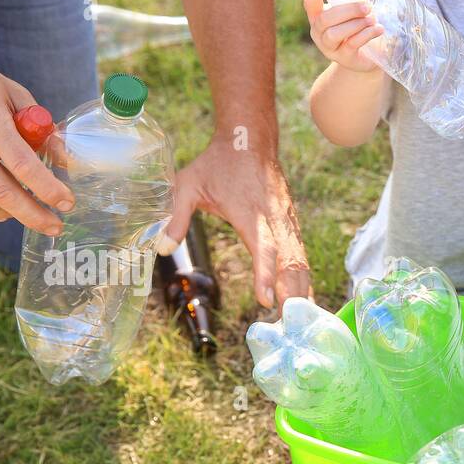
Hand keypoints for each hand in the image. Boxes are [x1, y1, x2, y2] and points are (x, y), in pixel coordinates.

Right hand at [0, 20, 70, 233]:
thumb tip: (64, 159)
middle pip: (5, 195)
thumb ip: (39, 127)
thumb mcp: (10, 91)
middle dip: (35, 217)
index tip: (68, 203)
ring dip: (10, 215)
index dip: (50, 190)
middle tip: (55, 226)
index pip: (25, 167)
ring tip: (28, 213)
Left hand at [162, 143, 311, 309]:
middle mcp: (274, 220)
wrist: (250, 141)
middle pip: (290, 262)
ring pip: (300, 261)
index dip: (265, 275)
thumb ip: (175, 216)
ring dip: (302, 290)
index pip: (263, 248)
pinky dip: (304, 279)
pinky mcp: (292, 225)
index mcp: (250, 213)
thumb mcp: (188, 184)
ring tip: (302, 320)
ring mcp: (287, 223)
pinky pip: (301, 256)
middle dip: (292, 293)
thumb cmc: (217, 163)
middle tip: (290, 323)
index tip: (266, 300)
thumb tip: (160, 248)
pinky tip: (304, 300)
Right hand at [302, 0, 383, 72]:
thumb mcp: (349, 13)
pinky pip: (352, 44)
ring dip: (357, 23)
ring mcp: (329, 48)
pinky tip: (378, 29)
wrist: (364, 57)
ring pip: (335, 33)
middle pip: (325, 18)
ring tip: (372, 19)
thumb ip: (348, 0)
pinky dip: (367, 34)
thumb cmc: (355, 29)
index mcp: (316, 16)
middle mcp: (318, 32)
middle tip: (367, 6)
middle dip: (348, 10)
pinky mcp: (344, 58)